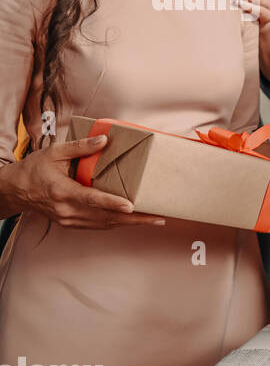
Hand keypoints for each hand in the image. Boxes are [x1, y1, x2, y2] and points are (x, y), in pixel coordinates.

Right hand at [5, 135, 167, 228]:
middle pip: (105, 217)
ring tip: (153, 219)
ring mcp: (69, 220)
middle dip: (134, 219)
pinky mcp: (71, 223)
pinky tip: (133, 220)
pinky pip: (98, 225)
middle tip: (159, 217)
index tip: (132, 206)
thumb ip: (80, 147)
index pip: (91, 199)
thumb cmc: (33, 169)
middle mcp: (66, 210)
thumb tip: (105, 140)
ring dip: (130, 224)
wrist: (14, 191)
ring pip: (104, 224)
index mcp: (61, 191)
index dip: (112, 203)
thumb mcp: (53, 152)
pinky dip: (116, 223)